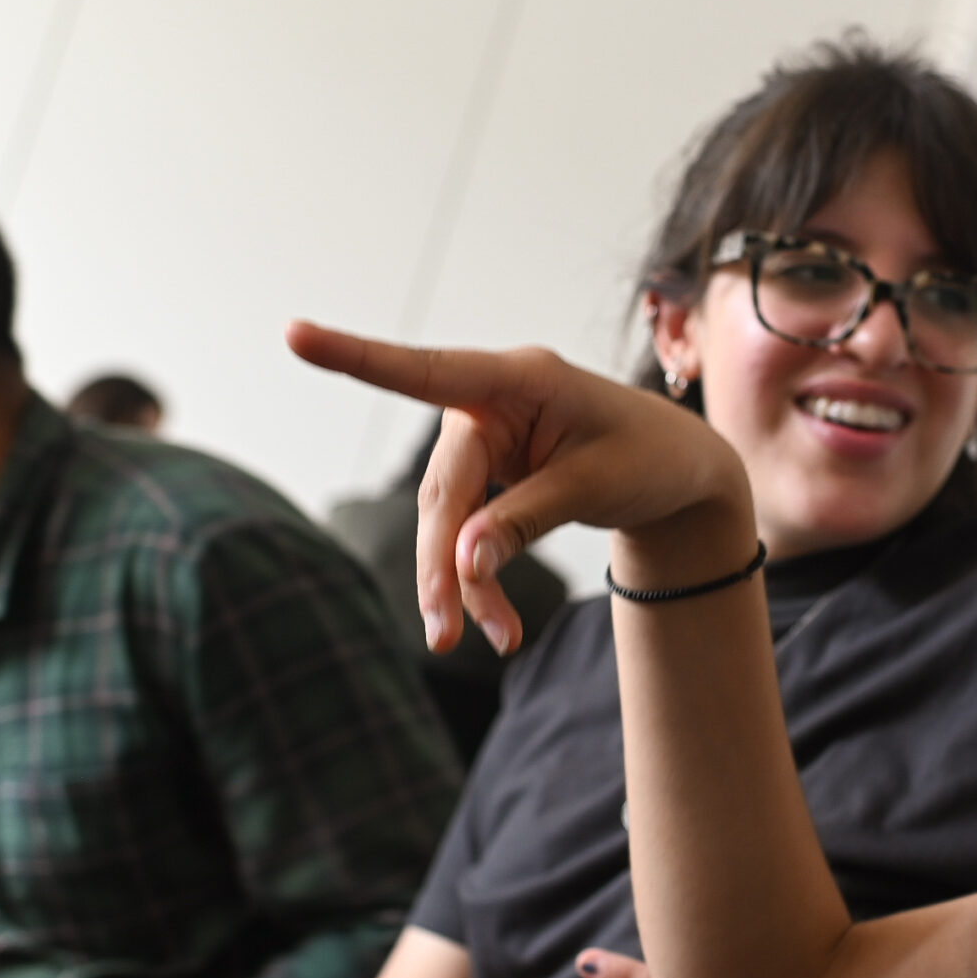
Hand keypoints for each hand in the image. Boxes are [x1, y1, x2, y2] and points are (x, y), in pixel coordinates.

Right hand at [285, 326, 751, 656]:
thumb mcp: (595, 487)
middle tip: (442, 635)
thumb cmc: (649, 458)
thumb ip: (526, 517)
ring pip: (448, 519)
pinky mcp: (490, 474)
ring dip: (461, 584)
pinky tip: (494, 625)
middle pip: (442, 489)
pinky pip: (467, 530)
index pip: (427, 371)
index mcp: (521, 379)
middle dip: (443, 563)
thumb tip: (462, 560)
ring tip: (487, 643)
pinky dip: (478, 578)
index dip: (358, 357)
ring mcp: (487, 439)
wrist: (682, 472)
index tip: (294, 334)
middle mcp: (491, 403)